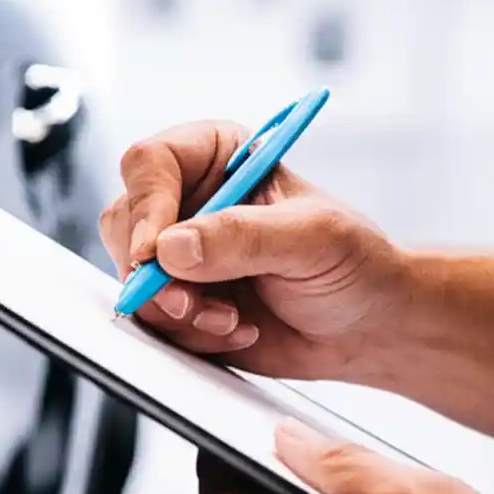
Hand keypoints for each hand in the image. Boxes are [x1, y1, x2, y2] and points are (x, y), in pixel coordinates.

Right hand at [99, 121, 405, 379]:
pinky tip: (236, 331)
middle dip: (154, 273)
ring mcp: (179, 255)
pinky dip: (189, 335)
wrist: (368, 327)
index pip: (150, 163)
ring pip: (132, 278)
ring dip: (177, 311)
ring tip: (233, 320)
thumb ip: (242, 236)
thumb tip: (173, 248)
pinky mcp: (179, 300)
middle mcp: (189, 202)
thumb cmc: (355, 265)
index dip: (146, 206)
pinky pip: (152, 319)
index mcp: (217, 158)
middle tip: (191, 300)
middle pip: (125, 223)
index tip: (156, 252)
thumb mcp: (312, 239)